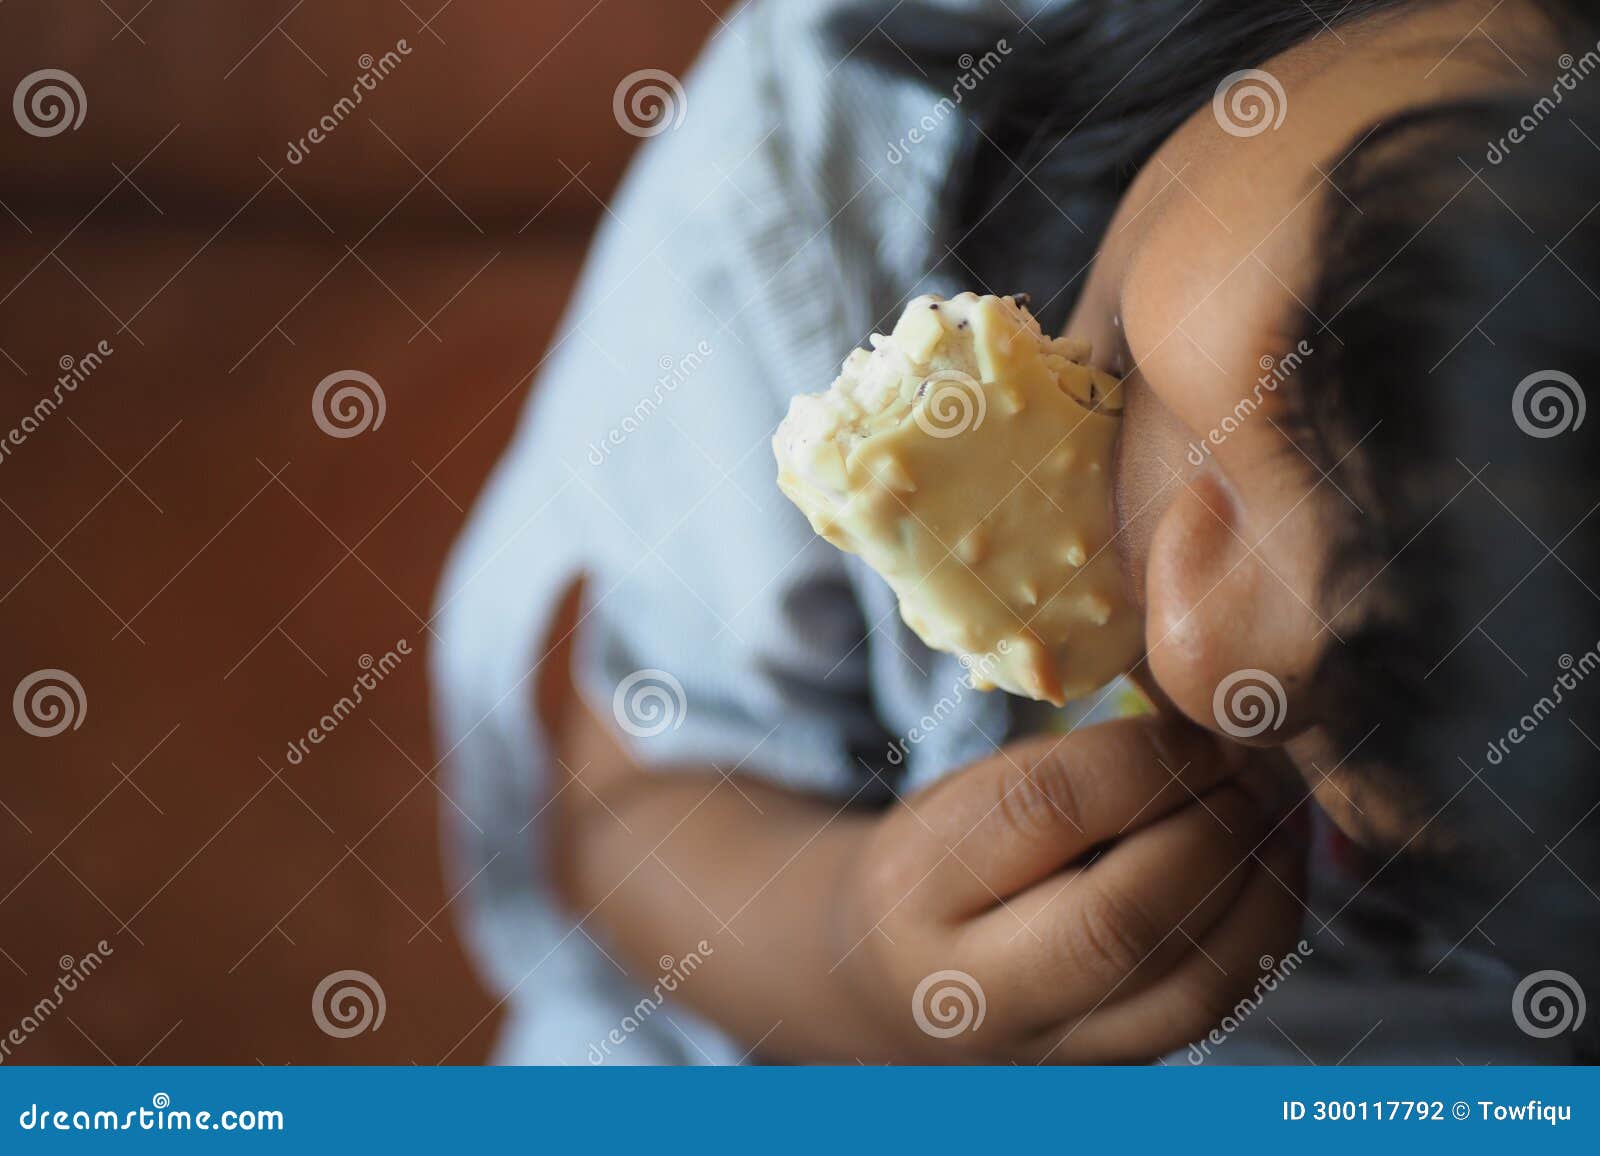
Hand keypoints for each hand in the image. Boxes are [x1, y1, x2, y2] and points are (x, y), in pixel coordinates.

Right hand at [830, 714, 1305, 1062]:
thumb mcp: (968, 793)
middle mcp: (973, 990)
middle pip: (1124, 923)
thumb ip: (1071, 767)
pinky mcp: (1109, 1073)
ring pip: (1191, 989)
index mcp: (918, 885)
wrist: (898, 982)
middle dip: (1216, 830)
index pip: (1048, 810)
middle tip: (1253, 770)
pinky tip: (1269, 869)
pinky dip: (1263, 934)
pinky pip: (1212, 1012)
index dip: (1153, 758)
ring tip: (1275, 814)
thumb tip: (1209, 722)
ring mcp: (1047, 1051)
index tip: (1203, 726)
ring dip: (1262, 886)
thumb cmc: (942, 862)